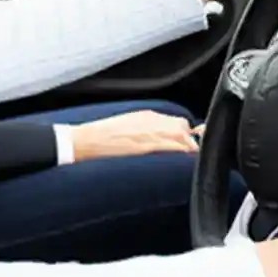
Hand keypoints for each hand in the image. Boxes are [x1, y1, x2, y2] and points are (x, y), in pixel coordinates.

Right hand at [70, 110, 199, 162]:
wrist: (90, 139)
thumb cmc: (103, 134)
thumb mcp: (127, 123)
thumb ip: (144, 127)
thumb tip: (154, 137)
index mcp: (148, 115)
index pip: (177, 121)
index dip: (183, 133)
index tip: (185, 142)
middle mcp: (153, 121)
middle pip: (183, 127)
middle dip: (188, 140)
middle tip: (186, 153)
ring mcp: (152, 132)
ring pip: (182, 138)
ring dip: (187, 148)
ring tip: (185, 159)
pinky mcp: (149, 145)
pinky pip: (174, 148)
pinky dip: (182, 154)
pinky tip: (183, 161)